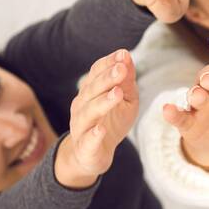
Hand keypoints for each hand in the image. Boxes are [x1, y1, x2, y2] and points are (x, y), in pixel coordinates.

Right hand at [54, 49, 138, 188]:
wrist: (91, 155)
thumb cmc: (111, 123)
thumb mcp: (125, 100)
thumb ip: (126, 81)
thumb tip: (127, 56)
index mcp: (91, 92)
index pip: (96, 73)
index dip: (108, 63)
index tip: (123, 54)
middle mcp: (82, 106)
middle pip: (92, 90)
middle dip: (107, 79)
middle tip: (121, 69)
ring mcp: (81, 126)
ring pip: (89, 113)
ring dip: (103, 102)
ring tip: (117, 93)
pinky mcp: (85, 146)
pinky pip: (88, 140)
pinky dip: (94, 135)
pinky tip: (101, 130)